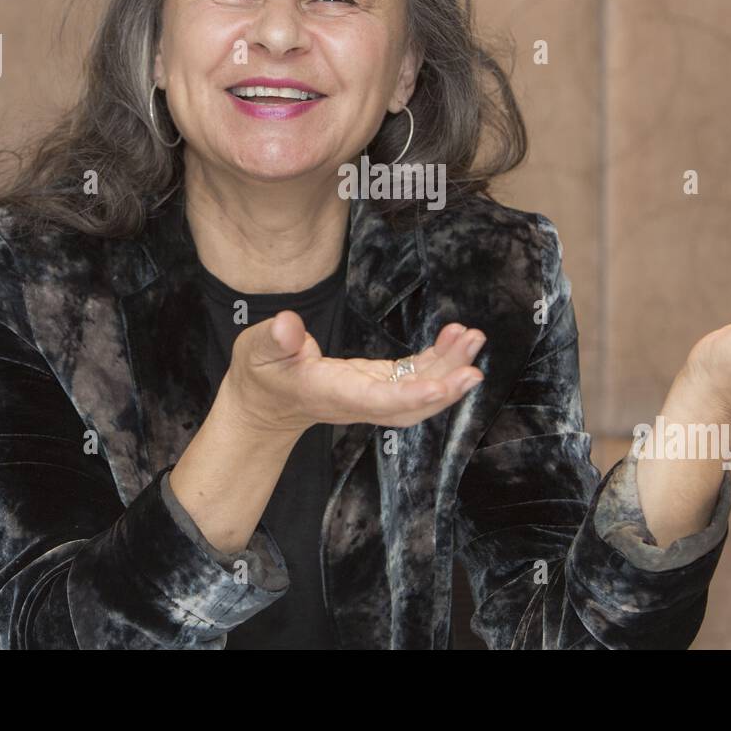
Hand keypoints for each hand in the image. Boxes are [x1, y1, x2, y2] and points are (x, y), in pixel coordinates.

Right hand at [219, 314, 486, 438]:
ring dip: (449, 370)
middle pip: (409, 405)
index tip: (443, 384)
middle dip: (445, 389)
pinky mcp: (376, 384)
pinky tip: (456, 338)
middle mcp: (357, 401)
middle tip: (474, 365)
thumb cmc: (260, 375)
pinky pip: (413, 378)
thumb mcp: (256, 350)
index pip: (377, 400)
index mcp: (330, 393)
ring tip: (474, 339)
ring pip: (417, 392)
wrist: (263, 405)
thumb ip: (274, 339)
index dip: (412, 395)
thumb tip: (288, 325)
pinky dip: (437, 361)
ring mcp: (370, 395)